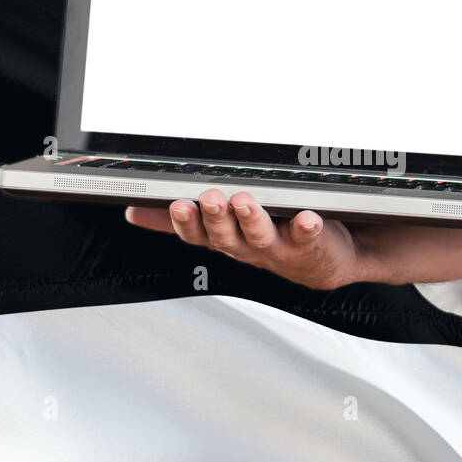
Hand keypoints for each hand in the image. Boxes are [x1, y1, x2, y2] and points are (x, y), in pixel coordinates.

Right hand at [125, 189, 361, 289]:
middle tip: (210, 198)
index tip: (175, 205)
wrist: (325, 264)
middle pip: (225, 235)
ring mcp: (277, 247)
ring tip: (245, 201)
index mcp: (224, 239)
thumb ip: (182, 222)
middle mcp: (247, 246)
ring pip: (260, 235)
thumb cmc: (271, 238)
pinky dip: (307, 227)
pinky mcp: (309, 243)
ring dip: (251, 219)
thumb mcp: (220, 231)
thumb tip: (135, 213)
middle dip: (215, 217)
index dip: (184, 222)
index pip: (196, 234)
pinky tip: (307, 217)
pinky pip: (307, 236)